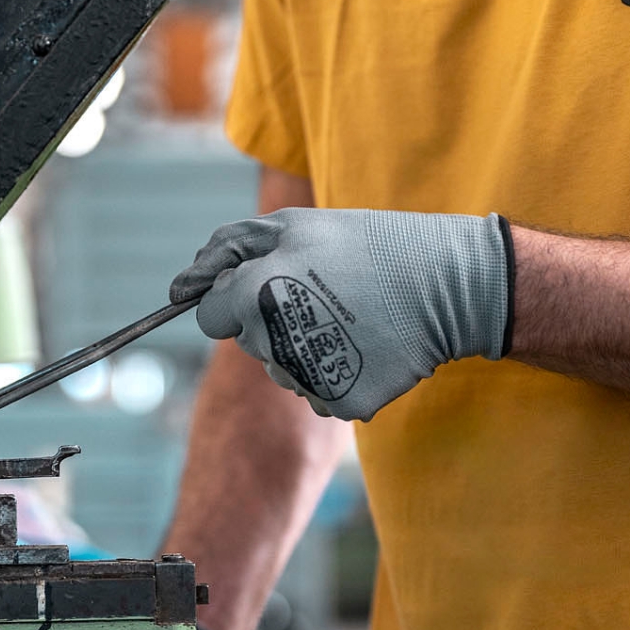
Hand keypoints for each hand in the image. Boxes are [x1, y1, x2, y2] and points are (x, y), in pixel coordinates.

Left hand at [170, 208, 513, 420]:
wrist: (449, 285)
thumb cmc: (366, 246)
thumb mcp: (293, 226)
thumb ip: (228, 251)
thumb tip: (180, 289)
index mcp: (252, 296)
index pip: (209, 317)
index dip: (234, 299)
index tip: (269, 286)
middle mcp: (271, 343)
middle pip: (248, 344)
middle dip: (272, 320)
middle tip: (324, 294)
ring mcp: (305, 378)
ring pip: (281, 371)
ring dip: (303, 347)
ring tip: (350, 317)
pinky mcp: (338, 402)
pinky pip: (317, 392)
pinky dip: (336, 372)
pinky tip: (365, 345)